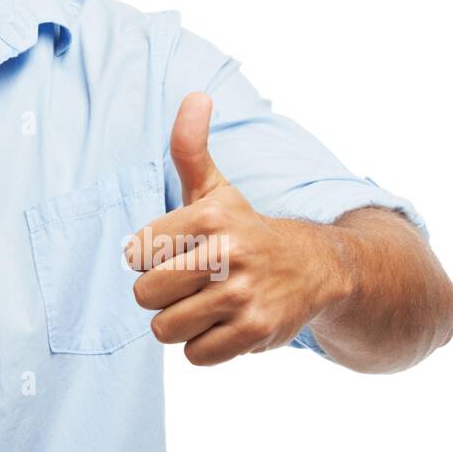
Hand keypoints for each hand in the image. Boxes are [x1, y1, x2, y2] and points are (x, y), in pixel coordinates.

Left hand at [123, 92, 346, 365]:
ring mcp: (242, 294)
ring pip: (165, 328)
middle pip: (145, 294)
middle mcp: (226, 254)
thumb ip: (190, 148)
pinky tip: (225, 324)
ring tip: (206, 305)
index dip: (149, 258)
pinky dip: (204, 346)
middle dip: (161, 295)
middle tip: (189, 284)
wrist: (317, 268)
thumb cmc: (245, 229)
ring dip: (181, 323)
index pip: (135, 253)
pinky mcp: (256, 331)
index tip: (176, 252)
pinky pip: (195, 355)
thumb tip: (195, 96)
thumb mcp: (216, 188)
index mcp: (207, 217)